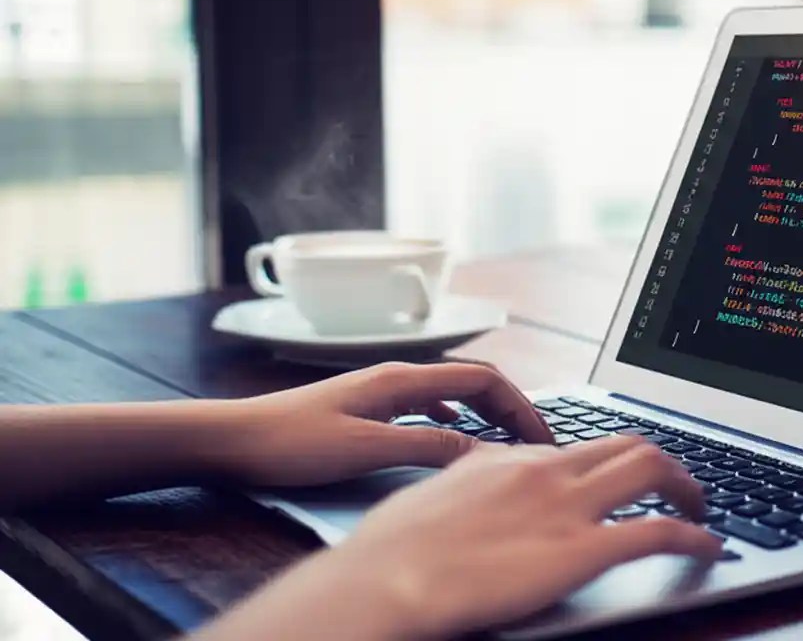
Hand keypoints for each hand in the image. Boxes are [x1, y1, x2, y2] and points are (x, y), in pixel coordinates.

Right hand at [194, 435, 720, 640]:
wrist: (385, 580)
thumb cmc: (392, 550)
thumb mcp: (433, 495)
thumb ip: (468, 483)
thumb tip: (476, 480)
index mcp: (510, 458)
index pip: (580, 446)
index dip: (610, 463)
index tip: (623, 479)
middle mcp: (546, 469)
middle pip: (627, 442)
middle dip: (665, 463)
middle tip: (679, 487)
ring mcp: (566, 506)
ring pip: (651, 468)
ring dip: (688, 486)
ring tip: (701, 509)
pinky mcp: (581, 549)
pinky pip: (657, 532)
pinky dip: (693, 536)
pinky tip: (707, 546)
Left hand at [217, 362, 553, 486]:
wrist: (232, 439)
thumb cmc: (291, 442)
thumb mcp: (367, 450)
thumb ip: (428, 446)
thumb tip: (483, 452)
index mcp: (402, 379)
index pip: (483, 379)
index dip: (521, 406)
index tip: (543, 437)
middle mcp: (397, 377)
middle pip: (474, 381)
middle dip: (512, 407)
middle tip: (537, 443)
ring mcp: (383, 390)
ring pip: (453, 393)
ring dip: (486, 412)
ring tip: (508, 442)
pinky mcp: (369, 408)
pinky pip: (429, 405)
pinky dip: (457, 418)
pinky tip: (456, 437)